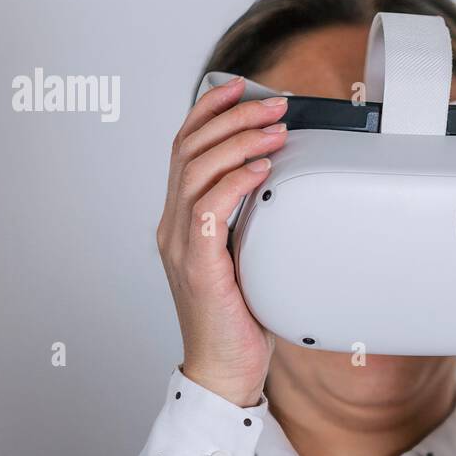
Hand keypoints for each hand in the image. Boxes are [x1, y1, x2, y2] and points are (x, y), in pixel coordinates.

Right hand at [156, 76, 289, 405]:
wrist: (224, 369)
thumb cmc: (241, 315)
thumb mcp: (247, 252)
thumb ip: (252, 217)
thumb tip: (283, 177)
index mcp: (181, 219)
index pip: (184, 148)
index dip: (208, 111)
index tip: (237, 85)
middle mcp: (173, 226)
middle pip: (189, 149)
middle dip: (232, 116)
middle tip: (274, 101)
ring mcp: (180, 245)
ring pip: (195, 171)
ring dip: (238, 142)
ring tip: (276, 127)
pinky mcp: (197, 267)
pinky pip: (208, 211)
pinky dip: (234, 183)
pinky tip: (262, 169)